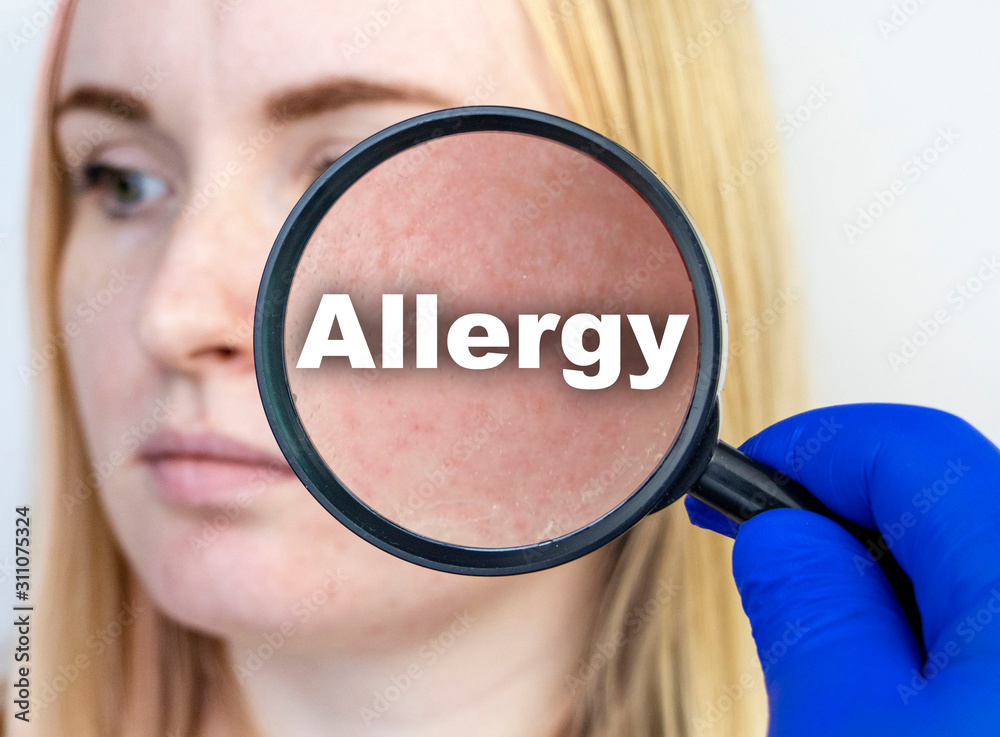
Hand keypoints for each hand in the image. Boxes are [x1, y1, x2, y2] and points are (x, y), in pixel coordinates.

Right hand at [686, 403, 999, 735]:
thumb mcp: (844, 726)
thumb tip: (778, 532)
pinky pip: (979, 626)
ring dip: (874, 578)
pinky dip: (916, 630)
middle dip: (837, 514)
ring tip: (810, 632)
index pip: (910, 450)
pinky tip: (877, 680)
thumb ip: (808, 607)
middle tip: (759, 552)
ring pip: (960, 564)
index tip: (738, 474)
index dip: (807, 447)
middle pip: (943, 497)